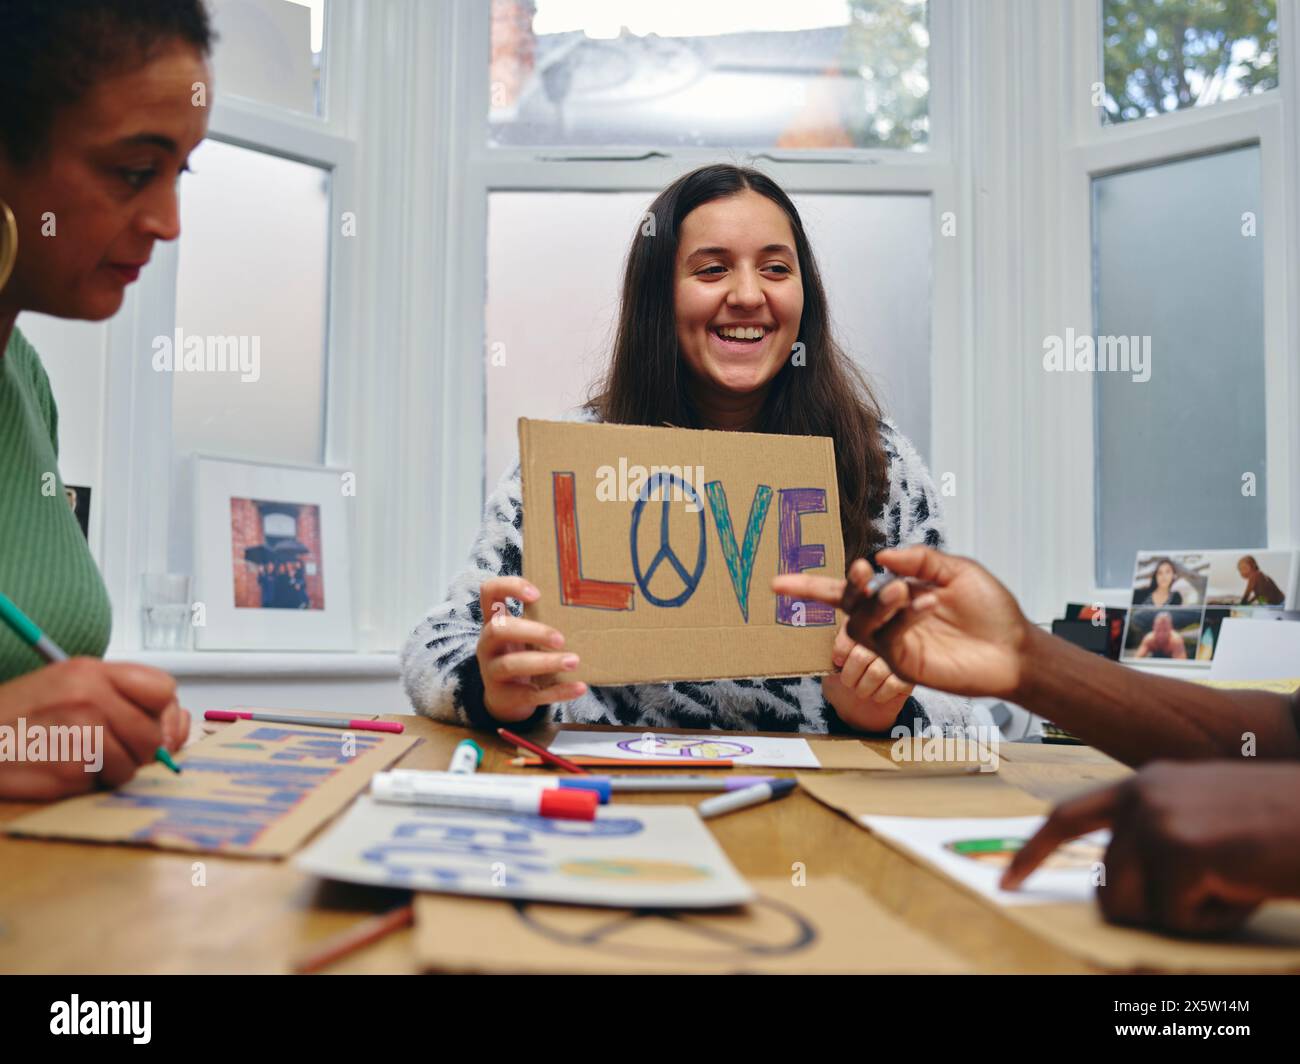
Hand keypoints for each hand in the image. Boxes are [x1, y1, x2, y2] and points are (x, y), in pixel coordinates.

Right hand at [0, 658, 177, 799]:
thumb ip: (125, 701)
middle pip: (153, 733)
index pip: (163, 689)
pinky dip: (88, 784)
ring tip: (73, 756)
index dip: (160, 713)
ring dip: (110, 770)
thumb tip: (180, 727)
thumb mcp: (69, 690)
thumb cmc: (18, 719)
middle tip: (102, 748)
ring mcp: (82, 731)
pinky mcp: (72, 767)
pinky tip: (59, 769)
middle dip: (136, 750)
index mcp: (90, 671)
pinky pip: (104, 783)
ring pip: (133, 763)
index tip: (147, 723)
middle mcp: (89, 695)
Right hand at [475, 576, 586, 723]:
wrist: (506, 699)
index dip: (509, 587)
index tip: (537, 594)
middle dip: (532, 631)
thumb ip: (541, 618)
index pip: (490, 592)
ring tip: (574, 661)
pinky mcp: (508, 696)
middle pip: (499, 629)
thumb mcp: (523, 634)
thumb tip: (586, 600)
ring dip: (545, 662)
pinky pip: (532, 694)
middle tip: (561, 639)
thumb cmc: (522, 654)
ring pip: (511, 664)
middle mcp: (488, 644)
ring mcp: (493, 671)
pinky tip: (579, 687)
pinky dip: (558, 691)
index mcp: (493, 621)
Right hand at [773, 547, 1032, 698]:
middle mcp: (888, 618)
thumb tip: (881, 556)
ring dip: (879, 602)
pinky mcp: (902, 664)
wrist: (1015, 649)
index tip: (780, 582)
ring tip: (905, 590)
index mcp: (897, 593)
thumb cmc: (991, 610)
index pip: (850, 588)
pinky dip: (900, 618)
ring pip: (862, 622)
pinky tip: (925, 604)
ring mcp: (893, 643)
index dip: (812, 585)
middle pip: (843, 605)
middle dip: (828, 590)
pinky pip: (884, 640)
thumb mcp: (959, 571)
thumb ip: (921, 560)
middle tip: (858, 572)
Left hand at [821, 618, 914, 730]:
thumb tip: (824, 644)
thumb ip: (828, 648)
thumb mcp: (829, 661)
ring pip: (876, 672)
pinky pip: (892, 685)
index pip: (852, 630)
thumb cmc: (844, 678)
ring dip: (863, 687)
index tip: (838, 662)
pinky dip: (879, 694)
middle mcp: (885, 634)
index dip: (842, 649)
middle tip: (848, 682)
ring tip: (861, 689)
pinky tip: (876, 694)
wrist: (860, 706)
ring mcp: (901, 654)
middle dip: (849, 675)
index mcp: (864, 624)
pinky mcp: (911, 674)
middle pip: (862, 654)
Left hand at [1001, 761, 1299, 935]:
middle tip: (1213, 888)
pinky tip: (1246, 885)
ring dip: (1186, 913)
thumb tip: (1107, 890)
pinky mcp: (1180, 848)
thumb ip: (1155, 840)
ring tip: (1231, 881)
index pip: (1069, 817)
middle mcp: (1141, 794)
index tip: (1006, 880)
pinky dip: (1215, 919)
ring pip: (1133, 905)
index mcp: (1145, 784)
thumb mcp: (1207, 820)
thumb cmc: (1281, 826)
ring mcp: (1157, 818)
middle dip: (1152, 908)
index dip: (1034, 852)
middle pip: (1104, 886)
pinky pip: (1175, 917)